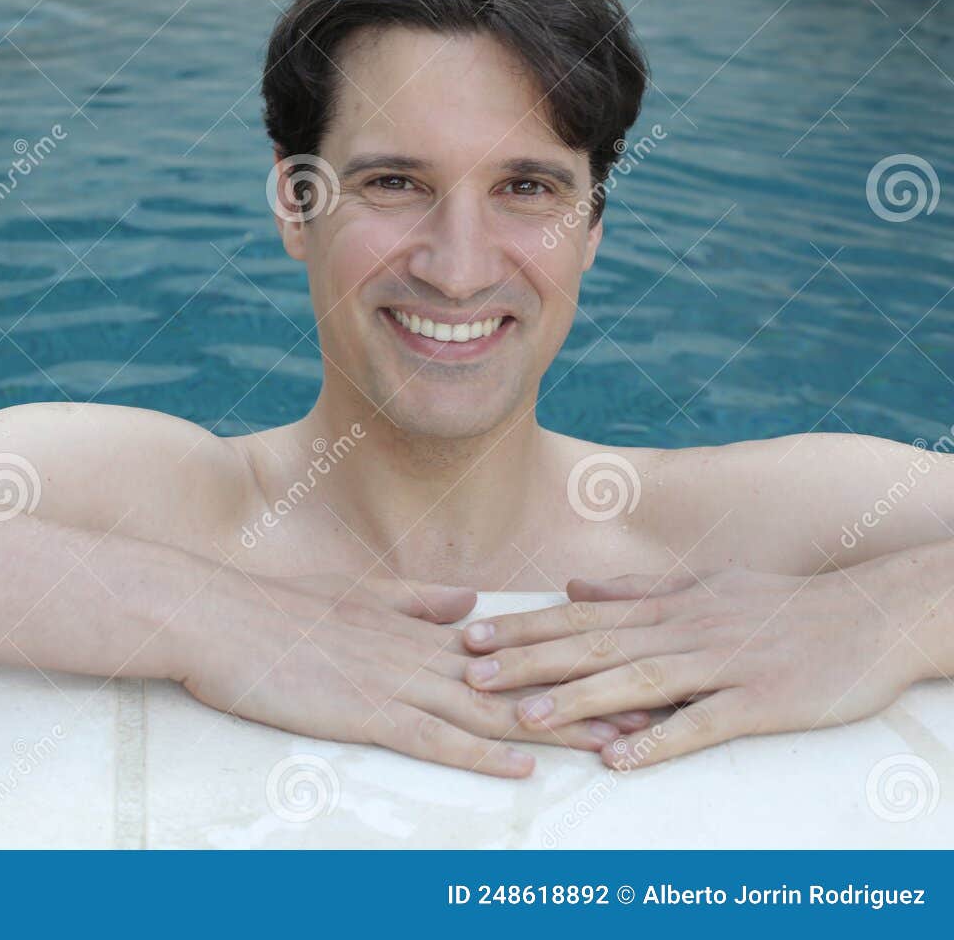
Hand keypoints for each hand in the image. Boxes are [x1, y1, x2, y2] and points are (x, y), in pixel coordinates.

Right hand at [171, 570, 647, 777]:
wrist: (216, 616)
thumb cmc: (275, 613)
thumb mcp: (355, 599)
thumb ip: (416, 602)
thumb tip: (472, 606)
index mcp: (419, 626)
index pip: (513, 648)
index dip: (574, 660)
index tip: (629, 666)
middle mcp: (419, 650)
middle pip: (521, 679)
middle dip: (591, 697)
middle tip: (655, 708)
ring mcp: (394, 680)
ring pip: (490, 708)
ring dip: (557, 727)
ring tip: (617, 743)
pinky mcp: (364, 710)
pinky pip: (432, 735)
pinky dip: (480, 750)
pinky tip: (523, 764)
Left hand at [460, 564, 927, 768]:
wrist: (872, 614)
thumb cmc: (782, 604)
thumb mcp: (704, 585)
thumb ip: (637, 590)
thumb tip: (575, 585)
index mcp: (667, 606)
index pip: (580, 616)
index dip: (525, 627)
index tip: (471, 639)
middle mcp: (683, 630)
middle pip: (594, 645)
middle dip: (529, 661)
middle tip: (471, 676)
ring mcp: (721, 665)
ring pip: (638, 682)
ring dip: (578, 700)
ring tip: (525, 717)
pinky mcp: (761, 702)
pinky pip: (703, 724)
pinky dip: (659, 741)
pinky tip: (619, 760)